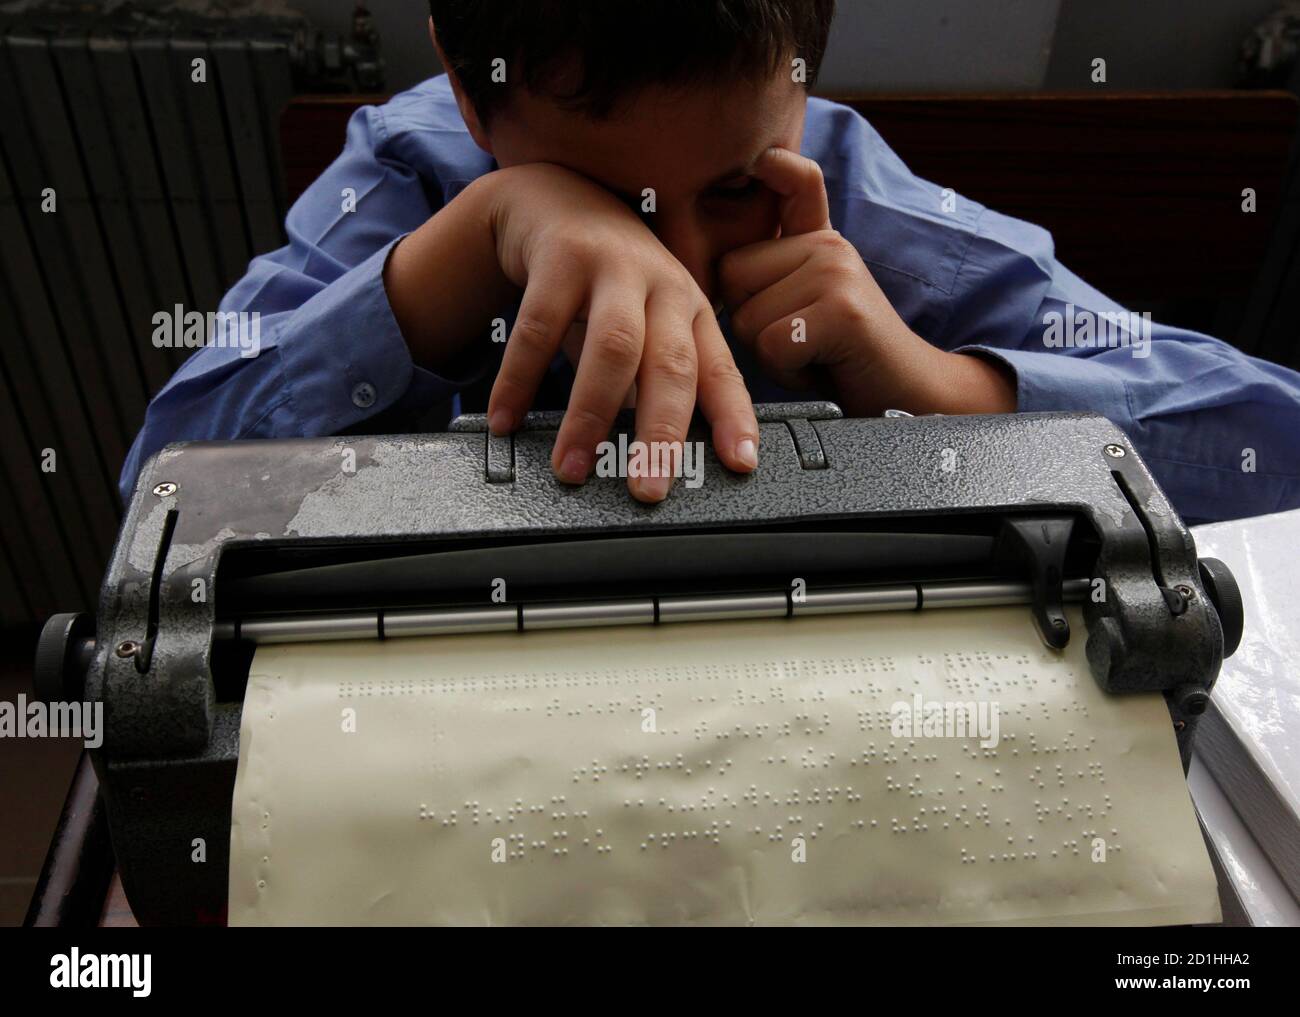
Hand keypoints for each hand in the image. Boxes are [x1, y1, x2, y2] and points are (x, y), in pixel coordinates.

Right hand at [483, 163, 758, 500]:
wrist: (553, 198)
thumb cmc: (608, 279)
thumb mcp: (645, 323)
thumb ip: (652, 383)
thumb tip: (657, 457)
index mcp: (691, 311)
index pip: (720, 372)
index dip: (733, 419)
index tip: (740, 465)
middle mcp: (662, 287)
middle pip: (671, 365)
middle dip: (662, 432)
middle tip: (647, 490)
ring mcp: (614, 267)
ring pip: (612, 349)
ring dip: (590, 416)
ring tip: (571, 469)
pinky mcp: (561, 257)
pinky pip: (538, 328)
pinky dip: (519, 381)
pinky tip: (506, 419)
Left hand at [718, 148, 1015, 415]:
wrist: (912, 396)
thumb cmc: (845, 360)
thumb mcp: (809, 306)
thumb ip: (774, 276)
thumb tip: (721, 261)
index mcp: (818, 240)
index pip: (783, 197)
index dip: (774, 179)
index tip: (766, 154)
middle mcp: (828, 245)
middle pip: (733, 276)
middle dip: (752, 324)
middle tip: (801, 340)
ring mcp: (836, 271)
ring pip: (747, 319)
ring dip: (772, 355)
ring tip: (815, 354)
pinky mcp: (842, 308)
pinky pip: (771, 345)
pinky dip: (790, 372)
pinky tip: (824, 366)